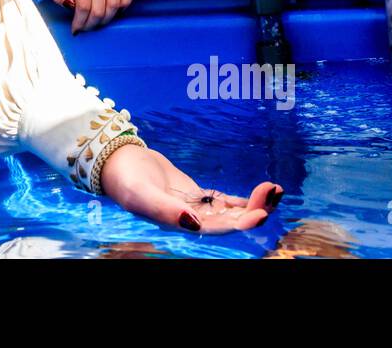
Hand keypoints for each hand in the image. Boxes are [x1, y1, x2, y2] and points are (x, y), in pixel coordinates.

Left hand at [47, 0, 135, 32]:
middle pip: (99, 10)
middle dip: (91, 24)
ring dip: (105, 19)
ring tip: (96, 21)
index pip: (83, 6)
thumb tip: (68, 4)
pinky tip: (113, 10)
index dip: (80, 22)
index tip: (76, 29)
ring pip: (114, 6)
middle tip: (86, 27)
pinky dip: (124, 6)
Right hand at [99, 144, 281, 233]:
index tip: (261, 213)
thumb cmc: (126, 180)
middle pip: (231, 221)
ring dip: (254, 203)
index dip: (241, 223)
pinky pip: (225, 202)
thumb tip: (193, 224)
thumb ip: (166, 210)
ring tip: (274, 188)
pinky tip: (260, 192)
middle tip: (273, 191)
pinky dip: (243, 198)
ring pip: (232, 212)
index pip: (218, 228)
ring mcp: (196, 209)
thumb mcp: (141, 194)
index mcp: (181, 225)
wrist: (118, 164)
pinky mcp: (197, 197)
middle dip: (255, 208)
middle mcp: (193, 222)